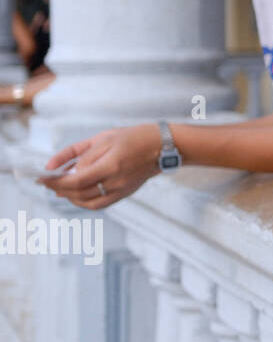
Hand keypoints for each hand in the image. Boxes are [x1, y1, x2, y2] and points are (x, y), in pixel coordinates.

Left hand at [38, 124, 161, 209]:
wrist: (162, 146)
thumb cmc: (133, 137)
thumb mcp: (103, 138)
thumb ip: (76, 153)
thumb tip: (53, 167)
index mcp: (111, 165)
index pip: (76, 180)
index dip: (56, 181)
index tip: (42, 178)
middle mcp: (116, 182)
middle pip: (79, 193)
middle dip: (58, 189)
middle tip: (46, 182)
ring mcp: (121, 190)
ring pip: (87, 202)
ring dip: (69, 197)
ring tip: (59, 188)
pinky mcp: (124, 194)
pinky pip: (98, 204)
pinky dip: (83, 202)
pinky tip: (76, 194)